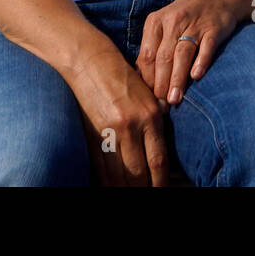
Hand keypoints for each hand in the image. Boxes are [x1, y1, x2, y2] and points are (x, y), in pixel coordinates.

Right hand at [68, 46, 170, 186]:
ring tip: (129, 192)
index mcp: (150, 116)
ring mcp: (109, 133)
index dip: (161, 183)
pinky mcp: (92, 134)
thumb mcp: (147, 93)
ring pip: (118, 175)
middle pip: (138, 174)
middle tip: (148, 193)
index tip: (163, 191)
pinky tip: (112, 186)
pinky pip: (100, 167)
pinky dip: (106, 180)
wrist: (91, 62)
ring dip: (124, 188)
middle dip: (143, 189)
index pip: (158, 161)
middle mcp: (131, 127)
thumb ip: (157, 117)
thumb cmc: (122, 76)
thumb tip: (163, 143)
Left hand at [136, 0, 240, 106]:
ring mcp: (194, 24)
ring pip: (181, 54)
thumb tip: (142, 80)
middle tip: (161, 107)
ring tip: (174, 99)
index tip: (149, 101)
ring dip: (177, 79)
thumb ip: (154, 49)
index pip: (146, 56)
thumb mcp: (165, 26)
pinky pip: (206, 46)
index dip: (147, 80)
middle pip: (162, 57)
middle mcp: (172, 22)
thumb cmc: (187, 16)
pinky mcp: (213, 28)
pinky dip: (201, 61)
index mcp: (155, 22)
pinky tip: (196, 76)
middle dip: (160, 84)